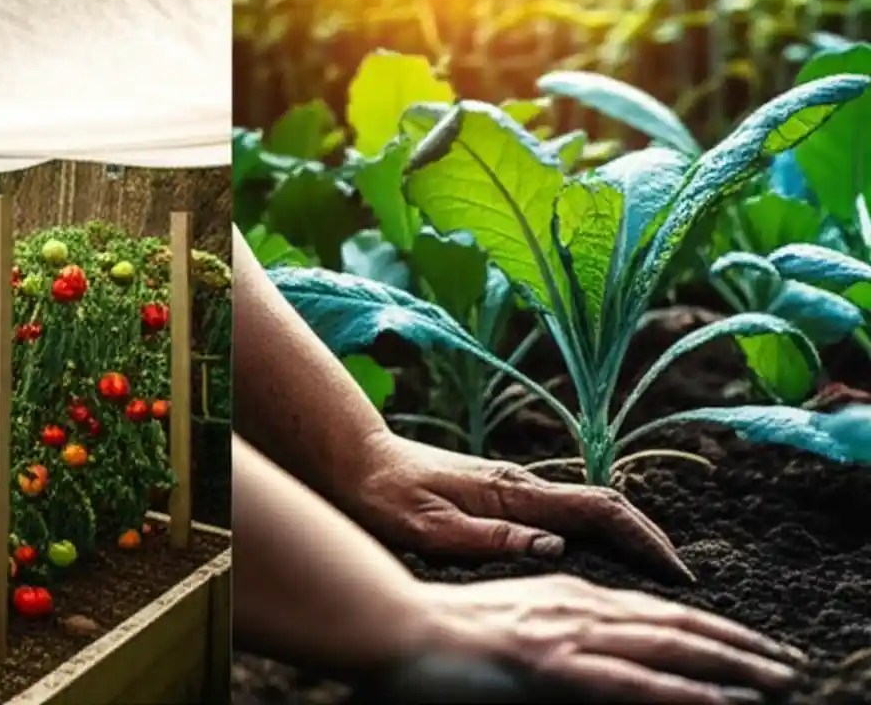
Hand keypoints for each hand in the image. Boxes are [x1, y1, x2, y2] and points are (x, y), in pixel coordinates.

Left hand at [349, 431, 693, 579]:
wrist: (356, 462)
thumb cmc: (386, 497)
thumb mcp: (430, 529)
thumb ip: (491, 538)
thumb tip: (554, 549)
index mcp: (512, 492)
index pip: (598, 510)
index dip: (642, 537)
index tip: (677, 568)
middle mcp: (522, 484)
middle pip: (605, 506)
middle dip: (648, 537)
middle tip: (683, 577)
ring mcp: (514, 487)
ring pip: (587, 507)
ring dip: (626, 533)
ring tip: (656, 572)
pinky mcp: (502, 494)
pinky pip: (564, 511)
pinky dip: (596, 530)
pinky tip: (601, 555)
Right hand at [415, 574, 803, 703]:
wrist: (392, 628)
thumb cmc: (434, 634)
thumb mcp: (503, 623)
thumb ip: (546, 630)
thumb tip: (574, 652)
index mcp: (563, 596)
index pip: (649, 611)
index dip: (703, 627)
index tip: (741, 644)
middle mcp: (576, 607)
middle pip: (673, 624)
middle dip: (736, 645)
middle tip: (784, 664)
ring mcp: (568, 636)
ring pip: (668, 647)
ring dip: (731, 665)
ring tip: (777, 679)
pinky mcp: (554, 667)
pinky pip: (635, 683)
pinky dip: (685, 691)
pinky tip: (724, 702)